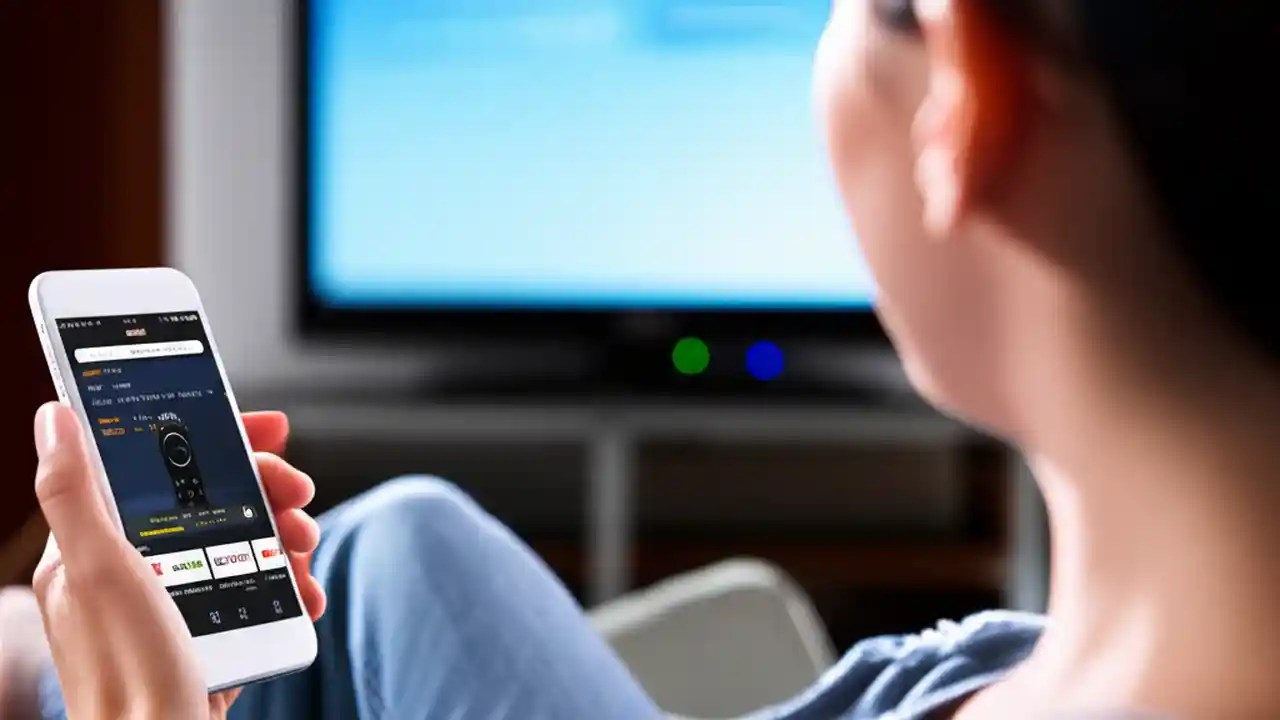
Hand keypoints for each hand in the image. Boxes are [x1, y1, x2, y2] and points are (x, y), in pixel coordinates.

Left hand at [31, 403, 324, 719]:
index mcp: (99, 545)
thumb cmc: (124, 672)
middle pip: (214, 500)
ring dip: (286, 537)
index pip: (160, 465)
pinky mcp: (213, 632)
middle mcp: (138, 568)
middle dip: (268, 490)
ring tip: (302, 552)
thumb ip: (74, 493)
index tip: (265, 429)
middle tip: (299, 497)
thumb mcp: (96, 570)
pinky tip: (302, 592)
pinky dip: (289, 585)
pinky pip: (260, 590)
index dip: (217, 437)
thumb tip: (55, 416)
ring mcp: (179, 600)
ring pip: (246, 542)